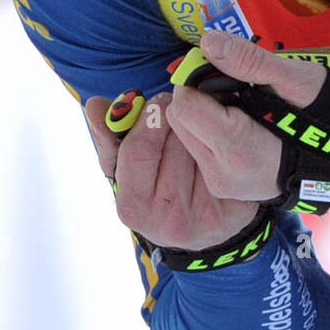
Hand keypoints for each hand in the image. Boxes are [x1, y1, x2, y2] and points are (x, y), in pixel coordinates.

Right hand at [84, 90, 261, 250]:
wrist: (199, 228)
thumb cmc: (155, 189)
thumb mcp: (126, 168)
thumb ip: (110, 135)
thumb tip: (94, 103)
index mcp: (133, 208)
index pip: (139, 149)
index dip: (150, 119)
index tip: (160, 101)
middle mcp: (170, 220)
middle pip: (175, 143)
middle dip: (178, 120)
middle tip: (180, 115)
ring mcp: (204, 218)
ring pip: (204, 147)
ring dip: (201, 129)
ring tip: (197, 133)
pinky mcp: (236, 210)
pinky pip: (229, 159)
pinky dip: (223, 144)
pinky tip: (219, 147)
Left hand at [168, 30, 329, 210]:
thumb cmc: (324, 117)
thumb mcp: (298, 80)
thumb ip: (251, 62)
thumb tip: (208, 42)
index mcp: (239, 148)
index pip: (184, 105)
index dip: (199, 78)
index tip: (226, 70)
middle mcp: (222, 173)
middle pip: (180, 119)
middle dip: (199, 95)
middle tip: (235, 86)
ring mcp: (220, 184)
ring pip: (184, 134)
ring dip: (202, 112)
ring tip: (240, 106)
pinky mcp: (221, 186)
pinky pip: (197, 148)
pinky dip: (209, 129)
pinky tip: (240, 123)